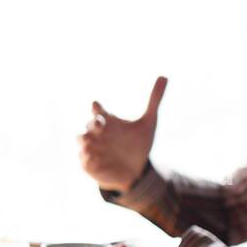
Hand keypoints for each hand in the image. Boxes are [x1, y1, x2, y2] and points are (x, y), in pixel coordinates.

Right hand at [79, 76, 167, 192]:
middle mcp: (97, 133)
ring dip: (84, 139)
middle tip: (99, 124)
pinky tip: (93, 157)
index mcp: (108, 121)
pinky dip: (87, 158)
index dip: (96, 108)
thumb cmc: (138, 144)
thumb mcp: (148, 122)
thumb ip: (154, 99)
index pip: (98, 110)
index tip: (96, 105)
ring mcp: (92, 148)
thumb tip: (164, 76)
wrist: (136, 170)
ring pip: (81, 140)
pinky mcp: (90, 164)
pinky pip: (84, 159)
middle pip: (88, 125)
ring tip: (88, 140)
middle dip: (92, 124)